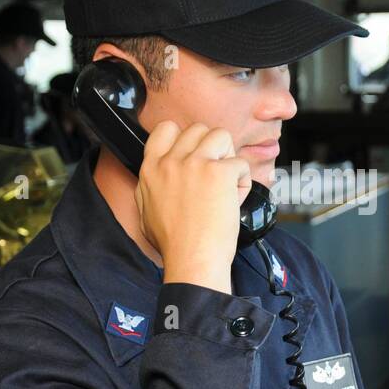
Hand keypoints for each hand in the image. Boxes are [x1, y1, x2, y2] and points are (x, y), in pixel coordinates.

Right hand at [135, 120, 250, 293]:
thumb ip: (151, 187)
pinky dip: (243, 181)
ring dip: (228, 156)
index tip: (194, 153)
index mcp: (151, 168)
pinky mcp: (219, 173)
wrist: (191, 260)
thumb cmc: (174, 244)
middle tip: (215, 173)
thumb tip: (157, 178)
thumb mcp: (146, 211)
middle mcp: (171, 161)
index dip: (185, 137)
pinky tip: (235, 199)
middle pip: (198, 129)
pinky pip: (240, 163)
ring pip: (221, 136)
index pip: (166, 129)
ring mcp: (195, 164)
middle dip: (211, 147)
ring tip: (227, 181)